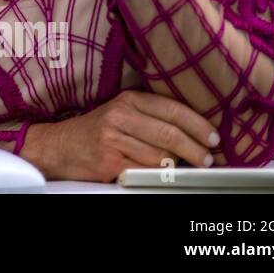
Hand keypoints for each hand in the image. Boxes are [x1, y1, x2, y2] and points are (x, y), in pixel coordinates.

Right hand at [20, 90, 219, 181]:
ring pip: (161, 156)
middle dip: (196, 149)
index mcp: (128, 99)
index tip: (214, 138)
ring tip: (182, 167)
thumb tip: (194, 133)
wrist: (59, 147)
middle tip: (208, 159)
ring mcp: (114, 138)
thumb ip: (151, 117)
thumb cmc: (96, 131)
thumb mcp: (121, 113)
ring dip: (176, 165)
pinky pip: (145, 170)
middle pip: (170, 134)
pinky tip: (159, 172)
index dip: (199, 125)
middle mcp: (120, 115)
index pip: (173, 110)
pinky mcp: (110, 161)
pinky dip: (157, 173)